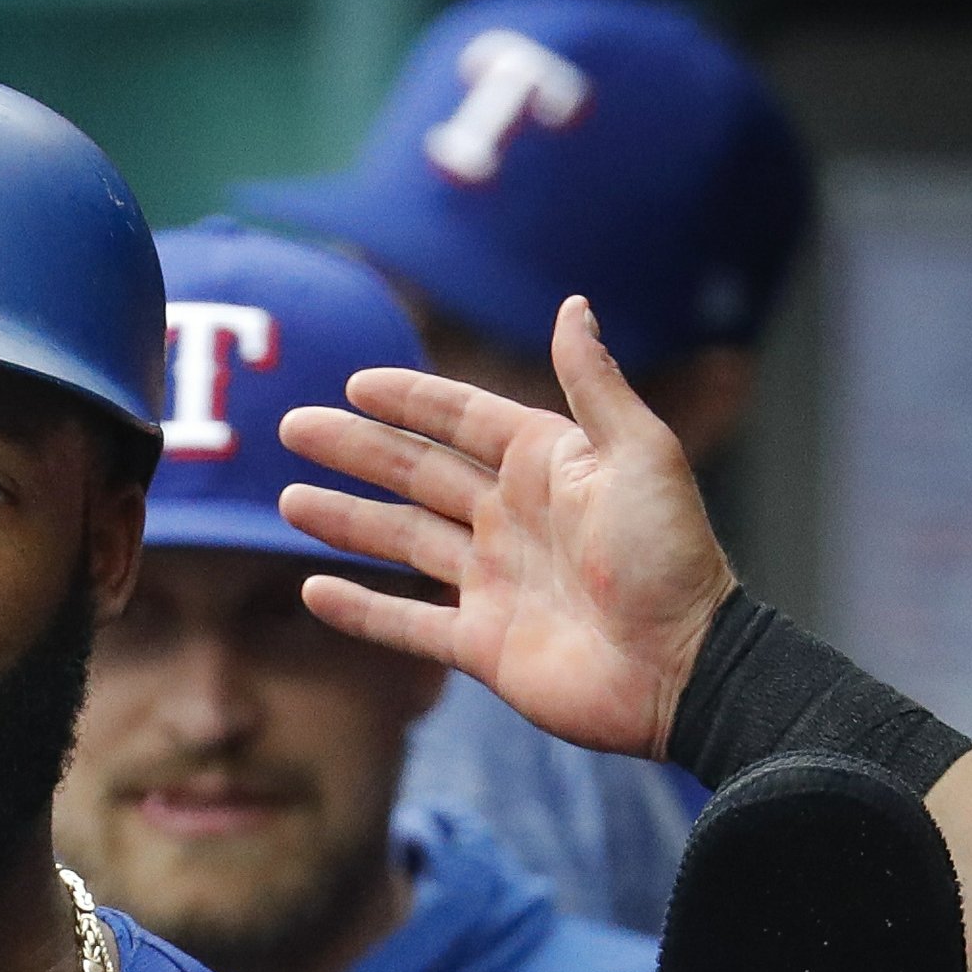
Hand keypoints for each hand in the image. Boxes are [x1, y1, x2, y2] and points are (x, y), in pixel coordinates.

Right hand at [276, 296, 737, 759]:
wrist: (683, 666)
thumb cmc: (670, 556)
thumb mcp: (641, 454)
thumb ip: (595, 382)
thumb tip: (573, 305)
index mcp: (547, 467)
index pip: (464, 419)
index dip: (411, 400)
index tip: (355, 383)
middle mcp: (512, 519)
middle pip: (416, 474)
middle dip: (355, 450)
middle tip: (294, 427)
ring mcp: (492, 583)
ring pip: (400, 542)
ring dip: (344, 520)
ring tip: (287, 501)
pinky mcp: (479, 645)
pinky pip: (405, 624)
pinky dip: (359, 609)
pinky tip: (314, 589)